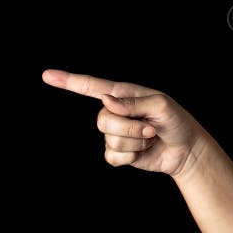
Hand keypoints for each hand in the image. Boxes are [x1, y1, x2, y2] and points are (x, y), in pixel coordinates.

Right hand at [42, 69, 203, 177]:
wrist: (186, 149)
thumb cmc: (177, 122)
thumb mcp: (161, 107)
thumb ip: (134, 103)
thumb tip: (106, 101)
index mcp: (124, 94)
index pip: (91, 87)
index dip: (68, 81)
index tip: (46, 76)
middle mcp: (116, 111)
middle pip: (102, 120)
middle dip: (130, 128)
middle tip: (150, 129)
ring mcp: (115, 133)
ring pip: (109, 139)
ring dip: (134, 143)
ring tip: (150, 138)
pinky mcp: (117, 152)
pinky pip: (111, 157)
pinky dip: (130, 157)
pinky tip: (142, 152)